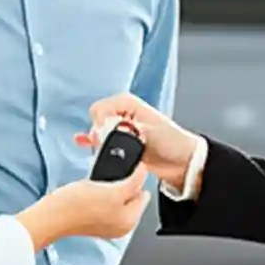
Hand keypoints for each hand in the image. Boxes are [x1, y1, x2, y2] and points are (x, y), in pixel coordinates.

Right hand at [15, 165, 150, 250]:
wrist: (50, 216)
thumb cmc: (77, 207)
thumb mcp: (113, 192)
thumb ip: (134, 182)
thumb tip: (144, 173)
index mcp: (130, 221)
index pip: (143, 193)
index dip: (137, 178)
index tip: (127, 168)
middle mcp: (120, 225)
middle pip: (130, 195)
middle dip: (123, 182)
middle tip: (110, 176)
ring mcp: (106, 222)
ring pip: (116, 195)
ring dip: (110, 184)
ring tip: (99, 181)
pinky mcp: (92, 217)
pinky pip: (102, 198)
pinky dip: (99, 190)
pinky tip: (92, 187)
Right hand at [75, 93, 198, 192]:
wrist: (182, 161)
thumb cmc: (171, 141)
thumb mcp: (146, 131)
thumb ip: (122, 130)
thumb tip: (100, 133)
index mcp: (128, 103)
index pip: (100, 109)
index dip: (101, 123)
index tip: (108, 135)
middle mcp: (122, 113)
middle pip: (96, 120)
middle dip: (99, 133)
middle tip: (111, 145)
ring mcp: (120, 128)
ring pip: (97, 131)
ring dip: (98, 140)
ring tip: (109, 150)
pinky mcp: (120, 143)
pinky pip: (99, 139)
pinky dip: (90, 140)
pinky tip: (82, 142)